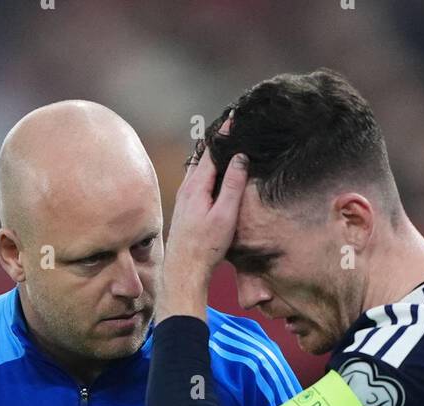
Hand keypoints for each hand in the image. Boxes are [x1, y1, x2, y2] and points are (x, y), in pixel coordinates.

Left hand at [159, 137, 248, 319]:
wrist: (184, 270)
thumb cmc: (206, 247)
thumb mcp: (224, 216)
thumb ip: (232, 185)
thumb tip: (239, 157)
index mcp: (197, 186)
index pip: (212, 151)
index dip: (224, 133)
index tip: (235, 116)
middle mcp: (187, 187)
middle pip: (203, 155)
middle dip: (218, 140)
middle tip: (233, 124)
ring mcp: (184, 197)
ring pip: (198, 167)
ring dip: (211, 154)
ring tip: (226, 142)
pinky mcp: (185, 207)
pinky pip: (197, 178)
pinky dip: (207, 168)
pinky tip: (216, 171)